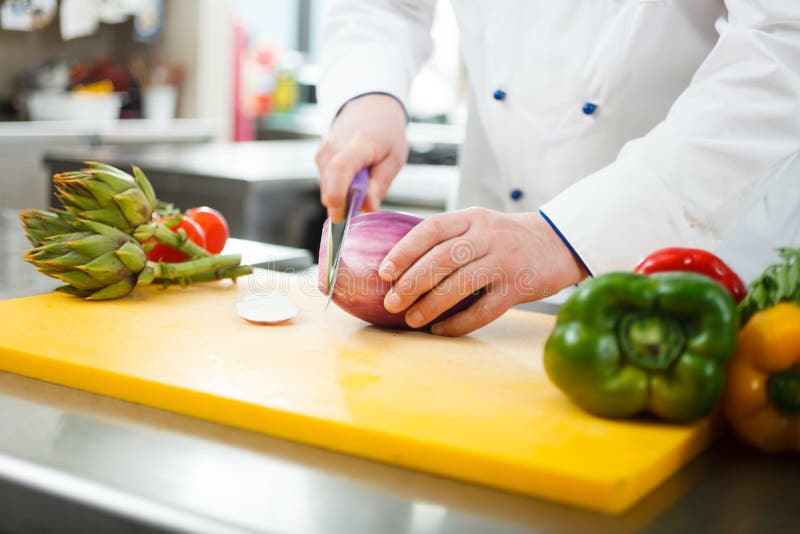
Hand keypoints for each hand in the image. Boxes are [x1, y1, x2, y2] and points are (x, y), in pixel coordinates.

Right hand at [315, 94, 407, 221]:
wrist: (369, 107)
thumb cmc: (386, 133)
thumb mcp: (395, 158)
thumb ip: (380, 183)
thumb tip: (368, 208)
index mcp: (358, 144)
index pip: (339, 170)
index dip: (336, 194)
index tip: (339, 216)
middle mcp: (334, 147)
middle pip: (331, 185)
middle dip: (345, 203)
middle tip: (366, 198)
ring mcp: (323, 152)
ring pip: (329, 187)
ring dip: (345, 193)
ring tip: (365, 178)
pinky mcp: (319, 158)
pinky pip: (328, 182)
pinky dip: (341, 186)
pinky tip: (355, 175)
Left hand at [378, 208, 587, 335]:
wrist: (558, 244)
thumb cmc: (506, 239)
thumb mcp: (478, 226)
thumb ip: (448, 238)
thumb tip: (398, 266)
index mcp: (472, 217)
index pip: (431, 230)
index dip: (404, 251)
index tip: (383, 272)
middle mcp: (488, 235)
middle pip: (442, 258)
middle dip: (412, 282)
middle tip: (391, 302)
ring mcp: (505, 261)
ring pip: (460, 284)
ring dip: (431, 305)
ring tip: (411, 319)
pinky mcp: (519, 287)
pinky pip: (484, 309)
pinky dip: (458, 322)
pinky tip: (440, 329)